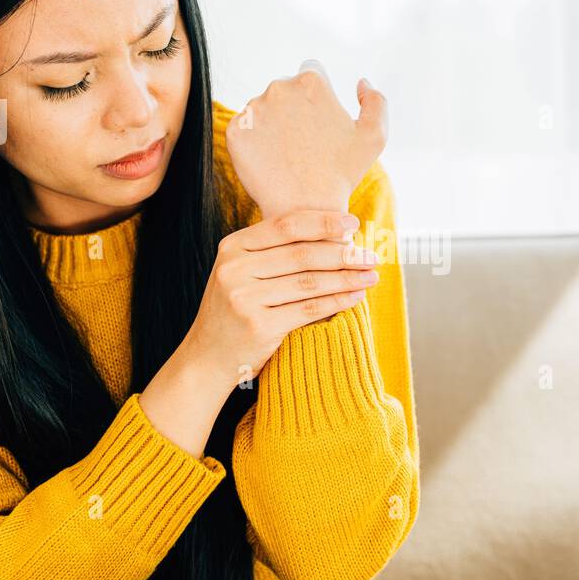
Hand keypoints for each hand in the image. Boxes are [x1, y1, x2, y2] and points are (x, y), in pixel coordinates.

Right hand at [177, 209, 382, 389]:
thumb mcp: (240, 272)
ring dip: (347, 277)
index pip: (286, 226)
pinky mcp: (259, 326)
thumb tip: (330, 230)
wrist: (207, 357)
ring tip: (371, 275)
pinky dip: (337, 301)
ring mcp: (245, 299)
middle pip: (302, 254)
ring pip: (309, 282)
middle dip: (343, 253)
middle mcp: (235, 269)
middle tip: (372, 254)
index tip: (354, 222)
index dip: (323, 222)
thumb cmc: (234, 310)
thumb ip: (271, 251)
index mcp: (232, 247)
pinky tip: (356, 296)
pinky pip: (309, 309)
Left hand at [225, 62, 387, 221]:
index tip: (318, 121)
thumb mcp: (375, 137)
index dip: (318, 97)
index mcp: (311, 82)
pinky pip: (245, 129)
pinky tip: (270, 160)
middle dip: (294, 109)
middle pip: (285, 90)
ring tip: (287, 153)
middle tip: (304, 142)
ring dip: (272, 124)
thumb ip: (376, 101)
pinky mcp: (236, 131)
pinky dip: (255, 141)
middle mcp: (279, 88)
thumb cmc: (342, 175)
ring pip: (263, 108)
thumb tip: (360, 83)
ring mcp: (253, 110)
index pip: (311, 73)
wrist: (306, 211)